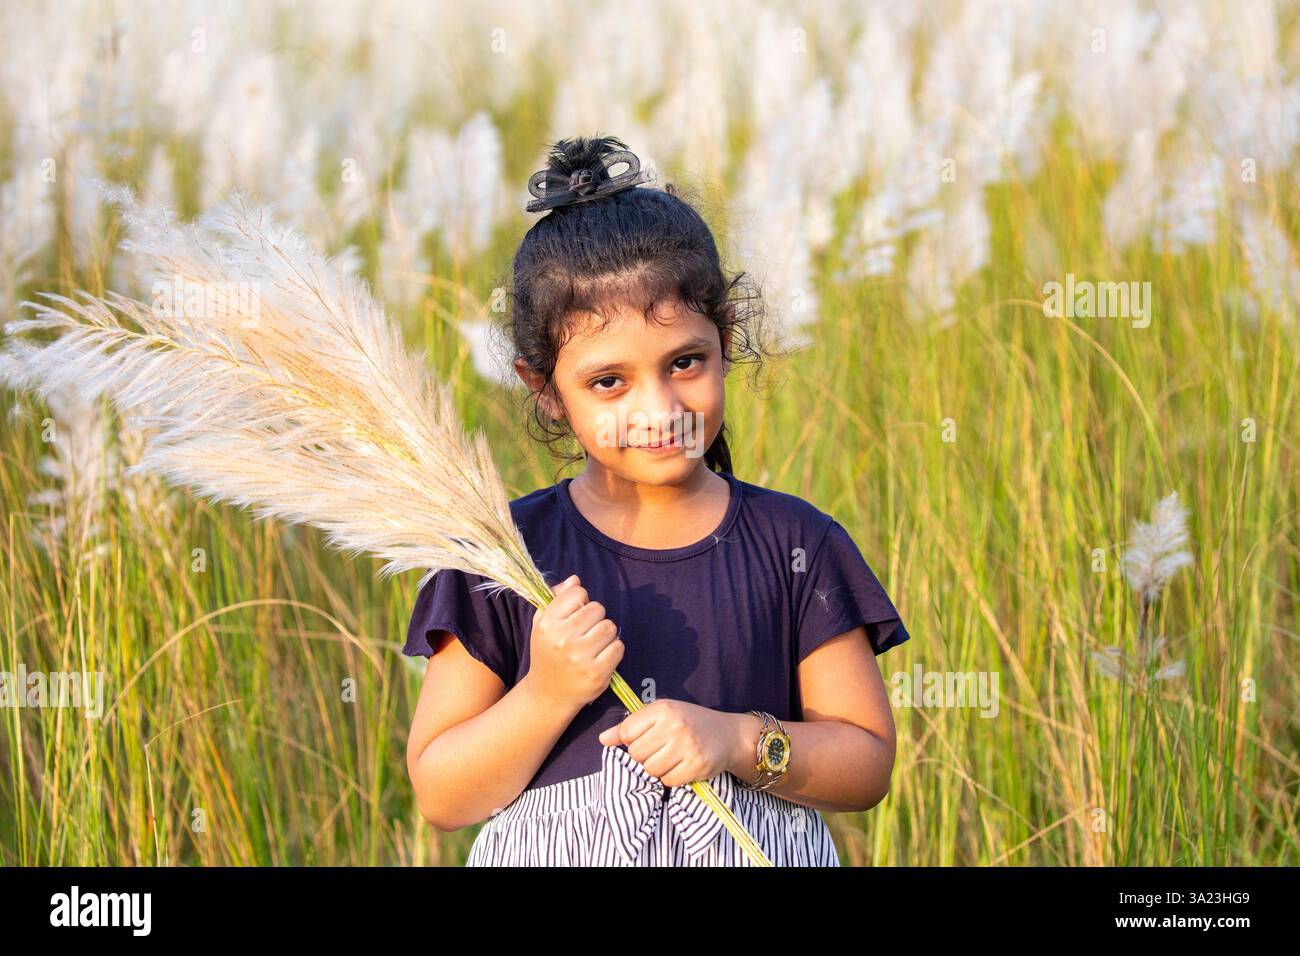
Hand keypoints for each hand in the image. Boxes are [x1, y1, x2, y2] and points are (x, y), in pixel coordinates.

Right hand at [526, 573, 623, 711]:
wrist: (549, 694)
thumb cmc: (548, 653)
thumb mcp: (543, 625)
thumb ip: (557, 599)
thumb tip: (575, 580)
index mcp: (548, 624)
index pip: (577, 593)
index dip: (580, 602)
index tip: (575, 615)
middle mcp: (563, 639)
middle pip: (597, 608)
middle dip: (594, 618)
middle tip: (585, 633)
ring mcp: (580, 657)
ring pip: (610, 627)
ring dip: (605, 634)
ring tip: (593, 645)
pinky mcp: (597, 673)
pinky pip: (618, 647)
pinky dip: (613, 650)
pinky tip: (601, 657)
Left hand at [598, 698, 739, 787]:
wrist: (727, 735)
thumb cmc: (688, 722)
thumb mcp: (660, 715)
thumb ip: (629, 726)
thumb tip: (603, 739)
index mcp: (662, 709)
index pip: (627, 732)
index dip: (632, 739)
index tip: (647, 737)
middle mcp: (674, 725)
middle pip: (636, 754)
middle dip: (645, 755)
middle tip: (662, 748)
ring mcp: (686, 746)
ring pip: (650, 769)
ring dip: (658, 767)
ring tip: (672, 757)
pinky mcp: (696, 766)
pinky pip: (667, 781)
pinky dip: (672, 777)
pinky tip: (682, 765)